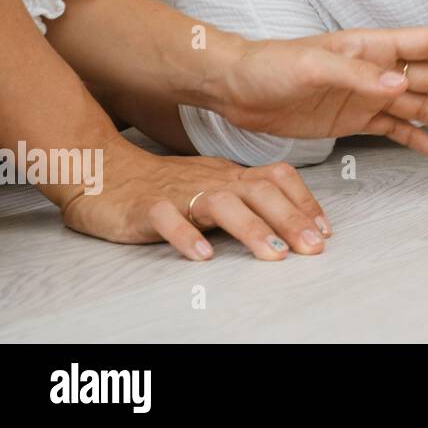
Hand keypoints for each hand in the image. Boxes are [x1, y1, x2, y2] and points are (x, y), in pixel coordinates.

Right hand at [61, 137, 330, 260]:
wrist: (102, 172)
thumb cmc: (164, 184)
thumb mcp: (214, 185)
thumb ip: (248, 199)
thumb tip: (294, 221)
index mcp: (231, 175)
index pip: (277, 179)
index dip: (305, 202)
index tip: (325, 231)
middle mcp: (212, 179)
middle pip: (260, 192)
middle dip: (291, 219)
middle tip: (313, 247)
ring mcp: (180, 192)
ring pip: (221, 203)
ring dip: (252, 229)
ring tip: (274, 254)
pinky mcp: (146, 207)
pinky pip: (168, 219)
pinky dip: (186, 236)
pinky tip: (203, 256)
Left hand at [215, 27, 427, 156]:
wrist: (235, 88)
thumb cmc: (270, 65)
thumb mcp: (313, 66)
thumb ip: (359, 75)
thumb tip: (403, 84)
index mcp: (372, 47)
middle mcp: (377, 69)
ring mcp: (367, 95)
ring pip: (419, 108)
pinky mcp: (353, 119)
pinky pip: (394, 128)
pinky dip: (416, 138)